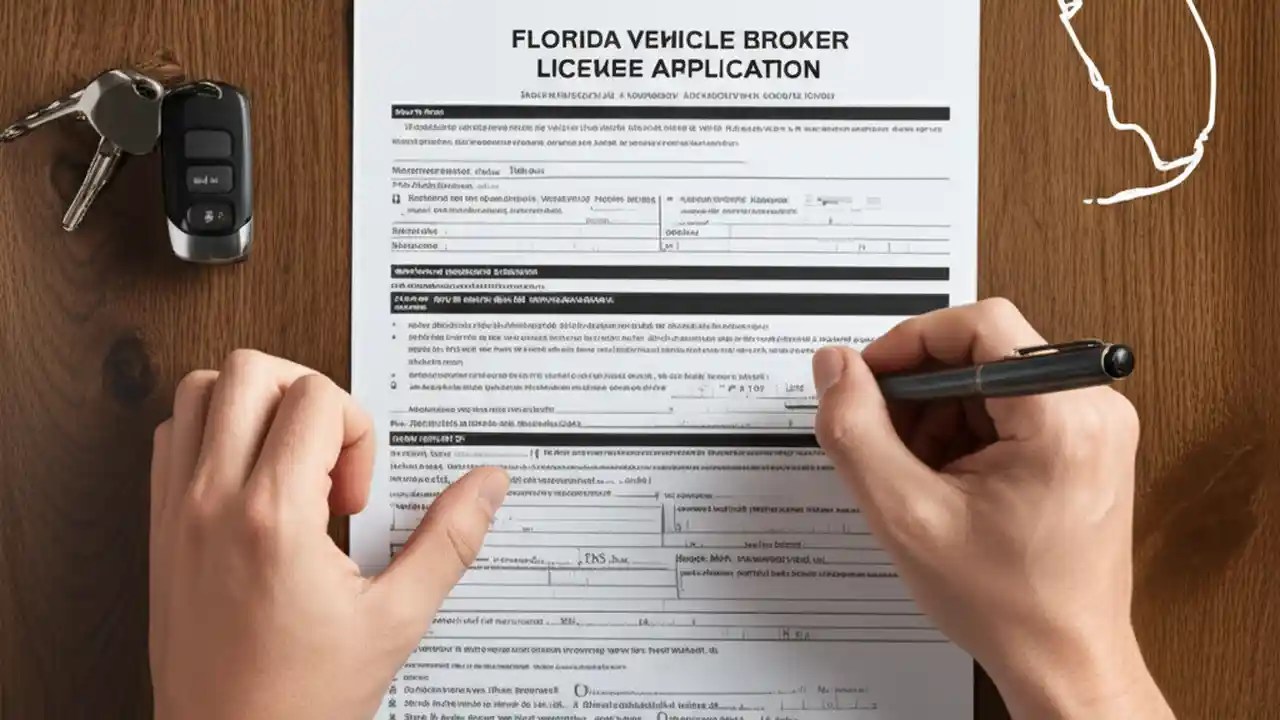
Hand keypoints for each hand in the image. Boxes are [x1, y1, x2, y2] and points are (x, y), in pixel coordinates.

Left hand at [148, 350, 508, 719]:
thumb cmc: (299, 699)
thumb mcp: (395, 620)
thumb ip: (449, 540)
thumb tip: (488, 486)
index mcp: (274, 517)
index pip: (316, 397)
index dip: (357, 432)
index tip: (357, 496)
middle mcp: (214, 501)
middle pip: (251, 370)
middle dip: (307, 394)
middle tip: (329, 455)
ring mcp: (176, 511)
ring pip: (202, 390)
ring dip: (255, 406)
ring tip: (291, 460)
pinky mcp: (158, 528)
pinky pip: (172, 438)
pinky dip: (213, 434)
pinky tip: (254, 482)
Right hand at [811, 300, 1171, 719]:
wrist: (1062, 660)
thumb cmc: (1010, 605)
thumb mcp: (907, 516)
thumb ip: (856, 432)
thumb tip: (835, 369)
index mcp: (1064, 417)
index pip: (980, 324)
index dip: (910, 342)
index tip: (871, 377)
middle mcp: (1092, 409)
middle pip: (983, 350)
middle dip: (920, 391)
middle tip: (886, 438)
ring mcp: (1092, 426)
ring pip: (990, 380)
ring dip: (937, 415)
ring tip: (917, 474)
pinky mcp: (1082, 444)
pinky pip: (1008, 408)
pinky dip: (962, 434)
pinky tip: (944, 481)